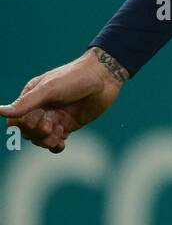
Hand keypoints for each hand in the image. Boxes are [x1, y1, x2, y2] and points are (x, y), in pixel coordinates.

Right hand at [0, 49, 126, 153]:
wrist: (103, 78)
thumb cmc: (74, 78)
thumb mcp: (48, 89)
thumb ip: (26, 103)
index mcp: (32, 97)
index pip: (15, 120)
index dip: (22, 124)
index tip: (37, 118)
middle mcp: (41, 108)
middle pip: (27, 131)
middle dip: (37, 132)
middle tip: (50, 124)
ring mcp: (55, 118)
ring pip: (41, 139)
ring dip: (46, 141)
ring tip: (57, 136)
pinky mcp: (69, 125)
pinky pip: (56, 142)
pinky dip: (56, 146)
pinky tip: (61, 143)